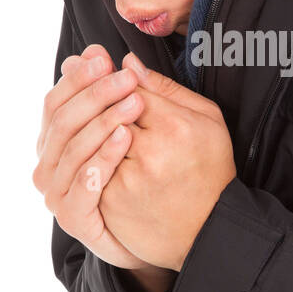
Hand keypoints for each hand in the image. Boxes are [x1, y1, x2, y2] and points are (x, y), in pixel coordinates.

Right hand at [32, 43, 166, 276]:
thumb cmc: (134, 177)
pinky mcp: (73, 217)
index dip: (78, 78)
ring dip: (103, 121)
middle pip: (62, 121)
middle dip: (94, 95)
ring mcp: (56, 193)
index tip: (104, 58)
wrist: (147, 233)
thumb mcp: (122, 127)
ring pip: (74, 149)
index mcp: (52, 142)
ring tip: (135, 102)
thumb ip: (105, 94)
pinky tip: (127, 137)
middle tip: (126, 78)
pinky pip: (85, 182)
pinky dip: (104, 156)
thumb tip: (93, 51)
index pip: (55, 102)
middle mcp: (47, 166)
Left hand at [100, 53, 236, 271]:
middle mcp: (149, 152)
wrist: (208, 229)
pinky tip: (85, 141)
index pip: (129, 89)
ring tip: (85, 108)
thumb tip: (128, 62)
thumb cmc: (210, 168)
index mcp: (175, 127)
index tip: (108, 70)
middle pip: (104, 111)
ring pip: (90, 138)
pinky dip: (83, 151)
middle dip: (92, 92)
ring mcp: (125, 179)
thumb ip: (167, 89)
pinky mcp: (109, 200)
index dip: (115, 78)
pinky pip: (86, 166)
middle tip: (83, 72)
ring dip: (83, 120)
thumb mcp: (207, 120)